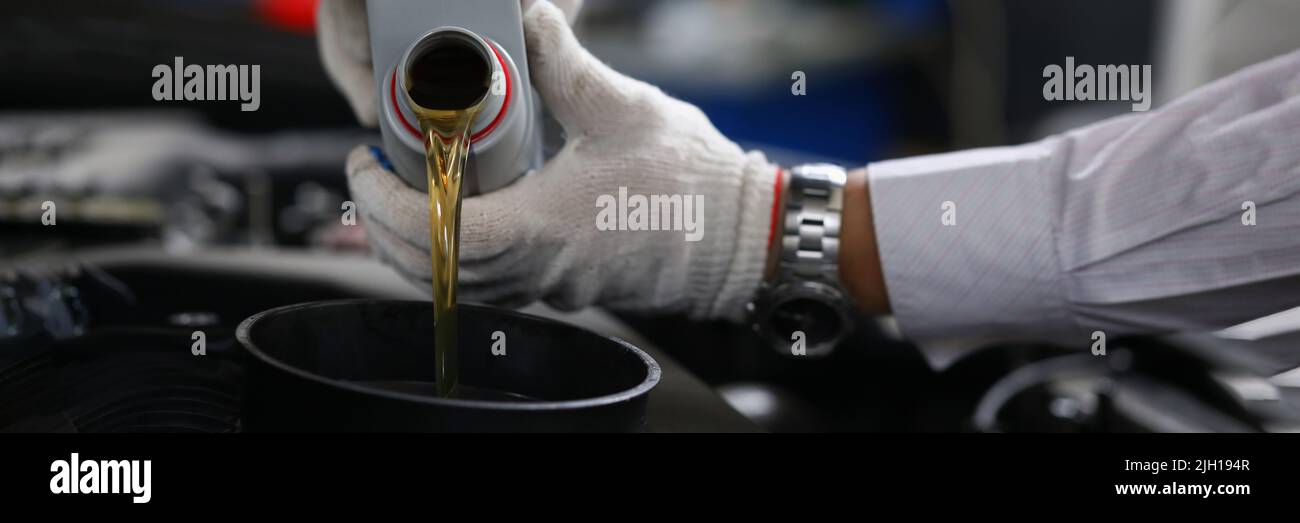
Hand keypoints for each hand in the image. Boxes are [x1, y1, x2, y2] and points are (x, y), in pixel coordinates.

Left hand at [344, 0, 780, 319]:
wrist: (744, 240)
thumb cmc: (693, 184)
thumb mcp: (622, 108)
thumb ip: (565, 63)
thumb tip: (529, 17)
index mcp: (542, 226)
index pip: (435, 233)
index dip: (385, 201)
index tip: (366, 162)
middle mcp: (539, 268)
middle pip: (431, 269)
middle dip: (383, 225)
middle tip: (371, 176)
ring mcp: (552, 285)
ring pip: (457, 284)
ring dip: (416, 247)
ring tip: (405, 197)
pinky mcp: (568, 288)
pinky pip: (491, 285)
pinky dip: (456, 257)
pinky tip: (460, 218)